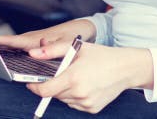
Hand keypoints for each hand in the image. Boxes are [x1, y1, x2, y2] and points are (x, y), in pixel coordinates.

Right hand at [0, 18, 95, 51]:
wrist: (83, 29)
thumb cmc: (73, 35)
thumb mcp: (65, 43)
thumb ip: (51, 48)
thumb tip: (33, 53)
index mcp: (36, 40)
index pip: (14, 41)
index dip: (0, 42)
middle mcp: (32, 40)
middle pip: (10, 43)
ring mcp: (34, 42)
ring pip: (14, 45)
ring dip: (2, 47)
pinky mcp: (37, 45)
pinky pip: (20, 48)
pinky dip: (11, 50)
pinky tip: (5, 56)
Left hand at [26, 42, 153, 113]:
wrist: (125, 68)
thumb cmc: (100, 55)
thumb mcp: (75, 48)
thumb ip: (51, 51)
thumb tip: (32, 54)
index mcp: (73, 77)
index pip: (45, 90)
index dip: (35, 88)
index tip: (31, 83)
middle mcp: (79, 93)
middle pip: (54, 94)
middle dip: (52, 85)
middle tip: (61, 73)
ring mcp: (86, 103)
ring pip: (64, 99)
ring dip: (63, 91)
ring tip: (76, 77)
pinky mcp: (92, 109)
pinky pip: (74, 104)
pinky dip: (74, 96)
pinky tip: (83, 85)